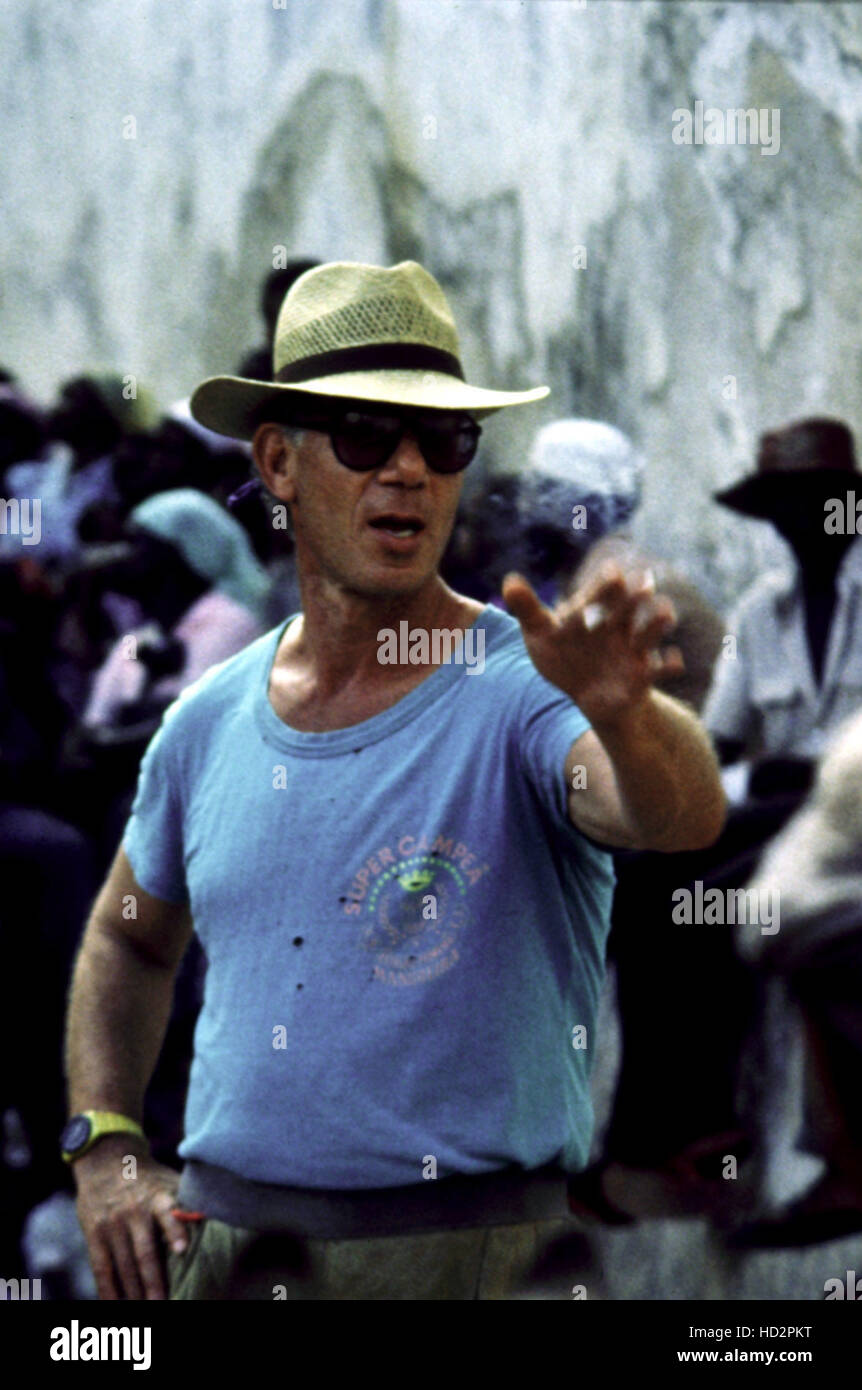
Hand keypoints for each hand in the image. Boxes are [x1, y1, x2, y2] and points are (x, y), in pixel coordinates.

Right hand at [73, 1135, 188, 1299]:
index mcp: (157, 1197)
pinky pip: (101, 1268)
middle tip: (164, 1304)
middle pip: (144, 1252)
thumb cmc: (148, 1178)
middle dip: (154, 1283)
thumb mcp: (168, 1181)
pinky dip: (108, 1291)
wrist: (105, 1160)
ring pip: (123, 1266)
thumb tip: (216, 1221)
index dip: (175, 1230)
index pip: (167, 1212)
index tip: (182, 1250)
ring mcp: (111, 1224)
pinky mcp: (94, 1234)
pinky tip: (116, 1306)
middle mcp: (133, 1211)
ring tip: (144, 1311)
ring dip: (134, 1292)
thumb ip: (187, 1203)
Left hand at [502, 562, 683, 727]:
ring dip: (659, 622)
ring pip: (650, 631)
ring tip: (666, 614)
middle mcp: (618, 623)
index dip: (606, 585)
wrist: (589, 693)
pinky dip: (670, 664)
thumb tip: (509, 580)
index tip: (613, 574)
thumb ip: (528, 609)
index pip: (602, 592)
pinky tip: (674, 661)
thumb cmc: (564, 656)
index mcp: (594, 609)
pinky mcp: (643, 673)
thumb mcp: (541, 634)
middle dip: (636, 596)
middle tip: (643, 584)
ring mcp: (633, 647)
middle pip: (629, 606)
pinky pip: (661, 669)